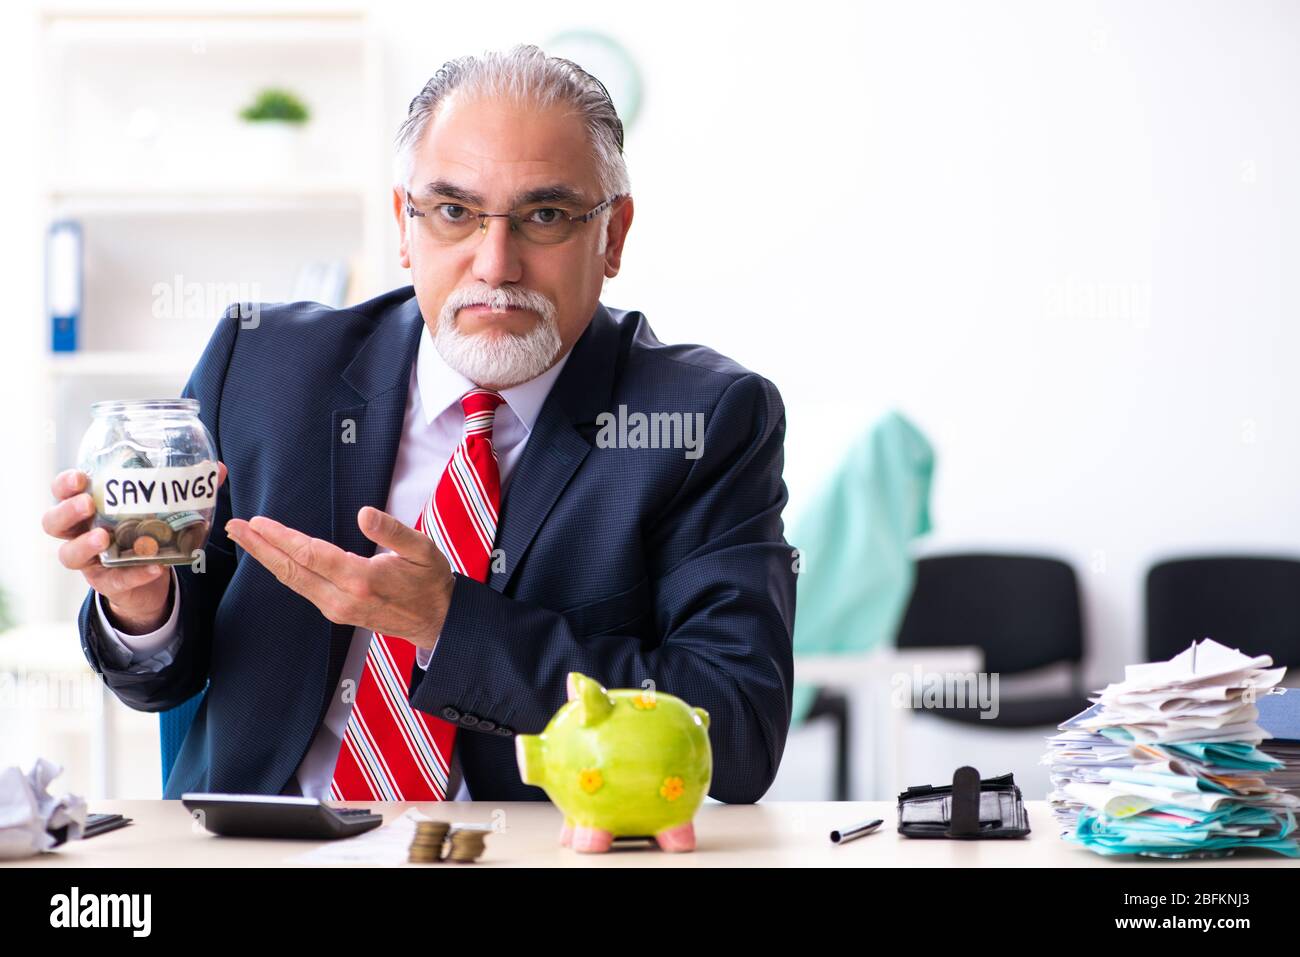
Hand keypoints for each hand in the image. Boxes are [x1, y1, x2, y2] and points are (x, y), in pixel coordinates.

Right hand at [44, 463, 227, 633]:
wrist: (150, 575)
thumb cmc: (146, 531)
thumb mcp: (160, 508)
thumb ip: (185, 489)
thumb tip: (217, 468)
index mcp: (89, 507)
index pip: (62, 491)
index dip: (64, 484)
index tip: (80, 477)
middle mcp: (80, 532)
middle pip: (53, 522)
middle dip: (66, 511)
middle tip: (87, 504)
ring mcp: (90, 561)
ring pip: (68, 555)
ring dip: (84, 544)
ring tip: (105, 537)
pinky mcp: (107, 583)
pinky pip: (114, 580)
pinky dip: (134, 574)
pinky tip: (153, 567)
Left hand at [224, 506, 454, 650]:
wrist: (437, 620)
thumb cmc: (431, 581)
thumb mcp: (423, 550)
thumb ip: (393, 531)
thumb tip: (364, 513)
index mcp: (362, 580)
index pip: (311, 555)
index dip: (281, 538)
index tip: (258, 522)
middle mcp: (343, 599)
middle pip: (291, 571)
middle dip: (260, 548)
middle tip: (234, 527)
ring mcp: (337, 609)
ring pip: (292, 582)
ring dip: (267, 559)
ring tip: (245, 537)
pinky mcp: (336, 612)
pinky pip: (302, 588)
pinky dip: (283, 570)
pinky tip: (274, 557)